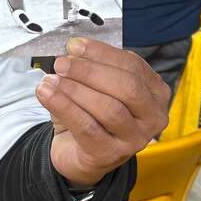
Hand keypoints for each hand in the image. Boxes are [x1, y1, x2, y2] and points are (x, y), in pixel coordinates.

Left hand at [39, 38, 170, 187]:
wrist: (77, 153)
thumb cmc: (91, 114)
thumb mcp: (95, 86)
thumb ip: (90, 67)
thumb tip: (74, 49)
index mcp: (155, 91)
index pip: (133, 65)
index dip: (102, 53)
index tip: (74, 45)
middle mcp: (153, 117)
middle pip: (127, 87)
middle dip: (91, 72)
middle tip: (62, 63)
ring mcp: (135, 139)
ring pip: (109, 109)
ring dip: (75, 90)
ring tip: (50, 80)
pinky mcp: (111, 154)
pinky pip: (88, 128)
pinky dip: (64, 107)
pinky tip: (46, 94)